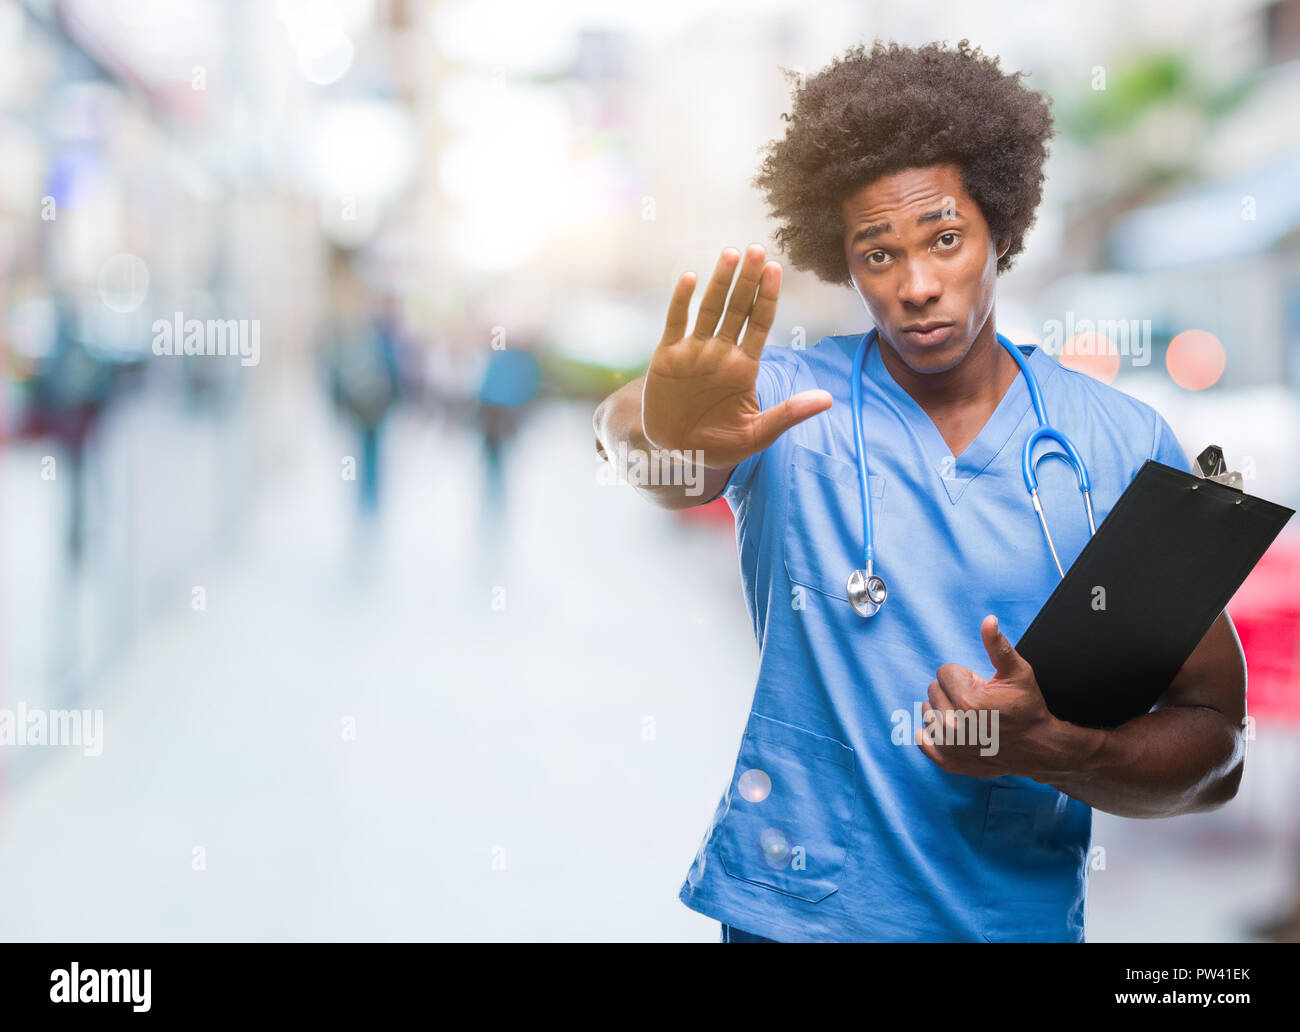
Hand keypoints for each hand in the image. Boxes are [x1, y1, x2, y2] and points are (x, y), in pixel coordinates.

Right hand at [641, 244, 832, 468]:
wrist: (676, 452)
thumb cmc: (719, 445)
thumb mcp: (757, 434)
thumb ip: (789, 414)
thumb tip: (828, 400)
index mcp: (744, 367)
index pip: (760, 324)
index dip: (767, 297)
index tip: (775, 269)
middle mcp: (721, 353)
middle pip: (737, 309)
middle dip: (748, 280)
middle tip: (757, 249)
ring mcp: (694, 352)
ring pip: (710, 309)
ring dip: (720, 282)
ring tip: (731, 254)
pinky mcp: (667, 357)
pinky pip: (675, 323)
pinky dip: (681, 301)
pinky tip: (690, 278)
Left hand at [915, 614, 1077, 779]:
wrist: (1038, 747)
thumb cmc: (1028, 708)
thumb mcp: (1018, 673)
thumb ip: (998, 646)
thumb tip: (988, 621)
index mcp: (967, 700)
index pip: (944, 672)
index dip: (965, 676)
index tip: (982, 687)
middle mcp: (954, 725)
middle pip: (934, 690)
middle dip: (954, 691)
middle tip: (978, 703)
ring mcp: (949, 746)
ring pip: (927, 711)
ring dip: (944, 710)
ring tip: (969, 717)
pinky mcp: (947, 761)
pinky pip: (922, 738)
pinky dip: (933, 734)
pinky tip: (954, 731)